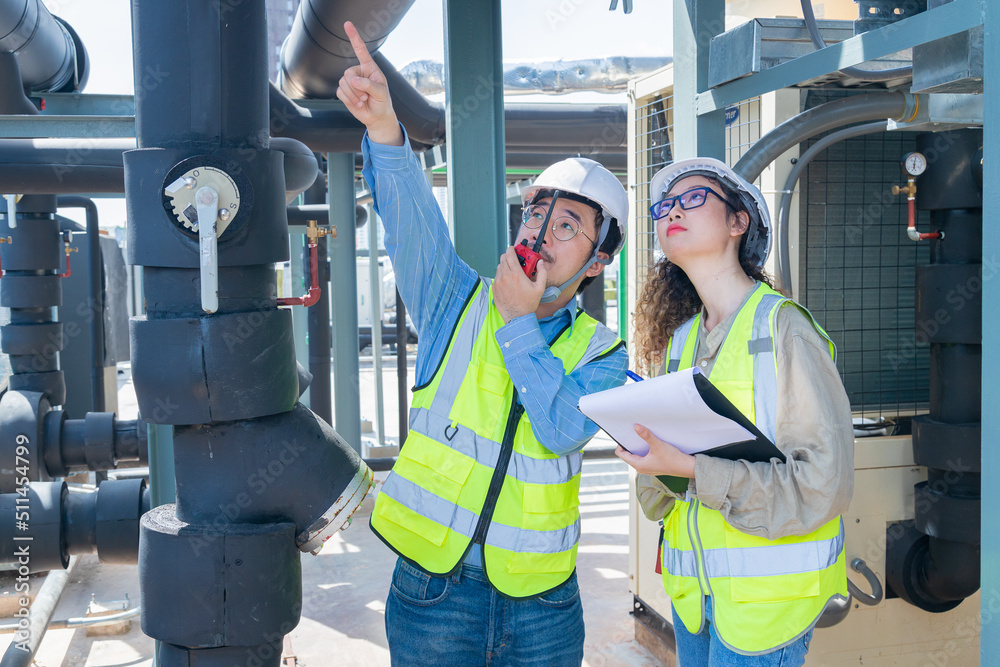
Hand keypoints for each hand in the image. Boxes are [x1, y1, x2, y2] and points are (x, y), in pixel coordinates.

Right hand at [335, 21, 402, 145]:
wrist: (377, 117)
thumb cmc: (382, 102)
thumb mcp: (381, 93)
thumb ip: (369, 85)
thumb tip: (354, 80)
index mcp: (369, 67)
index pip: (361, 50)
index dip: (354, 37)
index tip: (347, 24)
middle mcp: (358, 72)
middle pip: (348, 73)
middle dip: (357, 88)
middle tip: (367, 96)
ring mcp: (350, 81)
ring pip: (343, 83)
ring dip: (354, 96)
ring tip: (364, 101)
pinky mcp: (344, 92)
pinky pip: (340, 92)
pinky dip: (350, 100)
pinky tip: (358, 104)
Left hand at [493, 246, 546, 323]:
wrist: (517, 317)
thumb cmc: (528, 304)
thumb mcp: (539, 288)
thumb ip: (542, 273)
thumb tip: (541, 263)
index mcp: (516, 274)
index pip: (510, 255)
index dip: (511, 249)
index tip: (513, 249)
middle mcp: (505, 276)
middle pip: (503, 258)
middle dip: (508, 257)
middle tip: (514, 260)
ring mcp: (498, 282)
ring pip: (499, 267)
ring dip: (505, 266)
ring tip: (512, 272)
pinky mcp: (494, 288)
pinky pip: (496, 276)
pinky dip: (501, 275)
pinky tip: (508, 281)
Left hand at [615, 425, 695, 477]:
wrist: (685, 467)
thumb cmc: (672, 459)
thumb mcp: (657, 445)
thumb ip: (646, 436)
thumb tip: (636, 427)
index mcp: (638, 465)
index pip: (621, 454)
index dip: (621, 444)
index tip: (624, 435)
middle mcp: (641, 468)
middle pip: (628, 455)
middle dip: (629, 444)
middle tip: (632, 434)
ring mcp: (647, 468)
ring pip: (636, 456)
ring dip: (637, 447)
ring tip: (640, 437)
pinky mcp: (653, 466)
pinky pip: (643, 457)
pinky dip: (643, 450)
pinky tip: (649, 443)